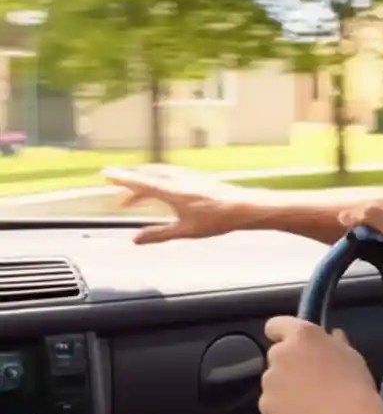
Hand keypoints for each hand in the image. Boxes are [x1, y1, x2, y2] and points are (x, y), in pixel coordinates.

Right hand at [103, 165, 248, 243]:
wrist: (245, 207)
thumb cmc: (217, 219)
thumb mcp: (184, 231)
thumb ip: (158, 235)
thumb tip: (135, 240)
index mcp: (171, 190)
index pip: (140, 182)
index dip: (122, 179)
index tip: (106, 173)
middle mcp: (178, 179)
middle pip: (148, 177)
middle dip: (131, 184)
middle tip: (119, 196)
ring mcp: (190, 177)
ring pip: (160, 175)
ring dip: (145, 184)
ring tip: (137, 197)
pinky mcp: (199, 179)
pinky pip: (172, 176)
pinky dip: (159, 182)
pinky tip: (163, 191)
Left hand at [260, 316, 378, 413]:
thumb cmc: (353, 382)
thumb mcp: (350, 355)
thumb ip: (335, 343)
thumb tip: (332, 336)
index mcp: (302, 334)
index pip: (277, 324)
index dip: (282, 332)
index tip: (290, 341)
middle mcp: (280, 353)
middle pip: (277, 354)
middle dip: (288, 364)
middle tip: (309, 378)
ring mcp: (269, 379)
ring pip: (274, 380)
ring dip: (285, 386)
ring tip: (309, 401)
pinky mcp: (265, 404)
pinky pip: (272, 403)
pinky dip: (282, 408)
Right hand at [339, 194, 382, 291]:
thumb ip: (372, 216)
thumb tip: (344, 215)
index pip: (362, 207)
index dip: (348, 220)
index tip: (333, 238)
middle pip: (369, 214)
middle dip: (356, 227)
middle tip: (342, 246)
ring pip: (378, 225)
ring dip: (366, 236)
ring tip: (355, 251)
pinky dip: (378, 242)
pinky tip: (375, 253)